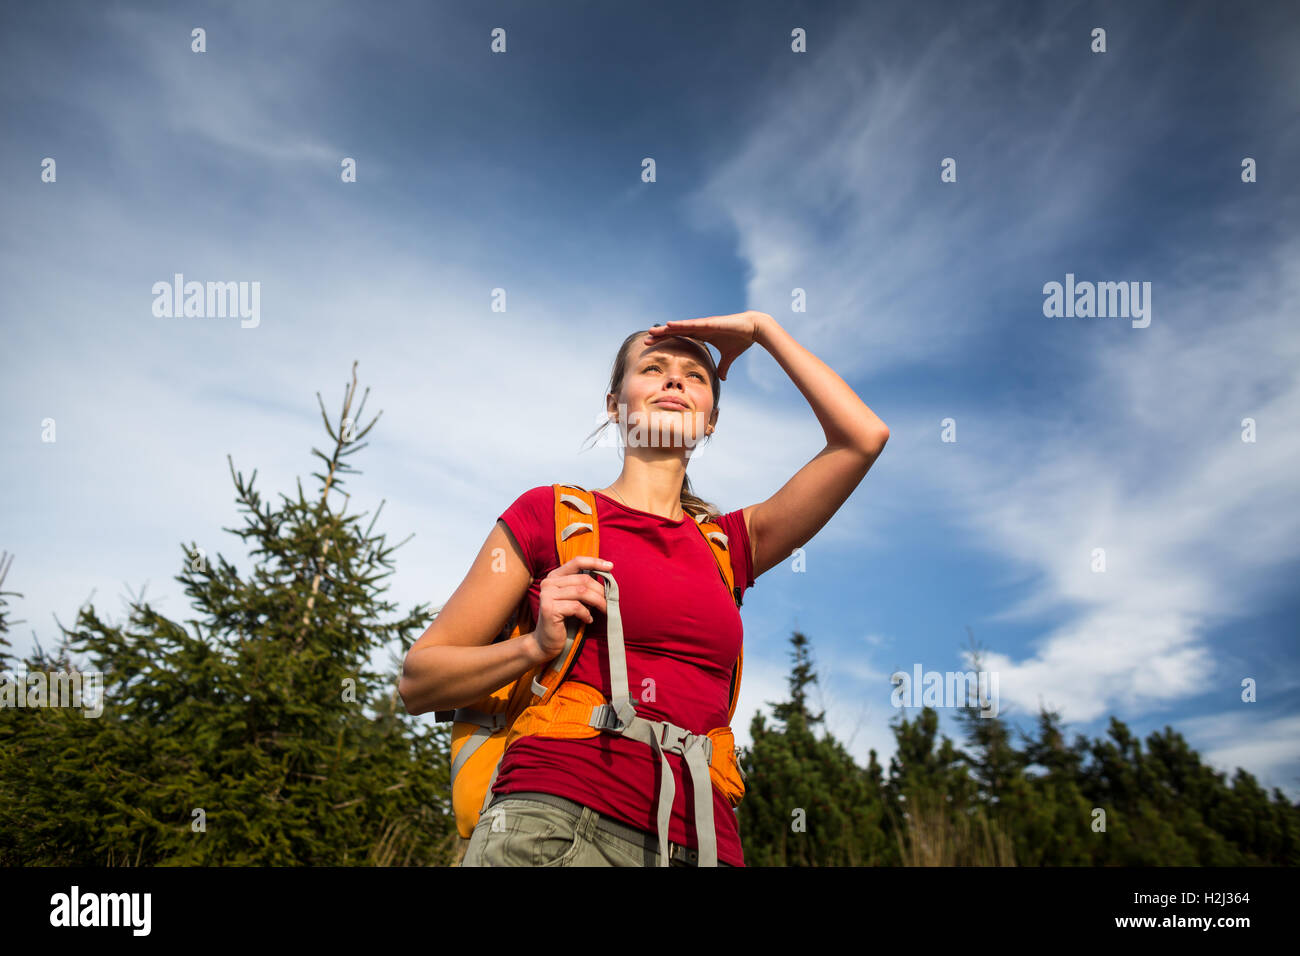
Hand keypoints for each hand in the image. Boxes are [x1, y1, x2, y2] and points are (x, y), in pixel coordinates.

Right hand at [527, 555, 611, 663]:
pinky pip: (576, 607)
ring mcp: (547, 595)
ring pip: (582, 592)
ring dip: (598, 602)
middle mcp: (548, 582)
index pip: (577, 562)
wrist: (545, 642)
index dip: (595, 562)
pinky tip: (588, 620)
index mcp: (554, 576)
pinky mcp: (549, 609)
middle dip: (600, 590)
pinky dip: (586, 614)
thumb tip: (606, 576)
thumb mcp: (574, 599)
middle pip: (583, 579)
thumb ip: (582, 586)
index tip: (610, 566)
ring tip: (604, 610)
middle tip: (610, 601)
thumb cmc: (564, 620)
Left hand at [644, 311, 770, 380]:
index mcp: (702, 336)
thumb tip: (722, 378)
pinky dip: (680, 325)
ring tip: (652, 332)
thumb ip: (724, 367)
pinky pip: (691, 325)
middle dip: (661, 336)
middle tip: (646, 341)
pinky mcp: (709, 323)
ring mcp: (703, 325)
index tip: (654, 346)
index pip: (679, 339)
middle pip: (675, 332)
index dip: (666, 342)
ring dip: (665, 330)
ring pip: (680, 327)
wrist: (753, 329)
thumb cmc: (741, 340)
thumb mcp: (729, 357)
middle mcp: (700, 329)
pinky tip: (668, 325)